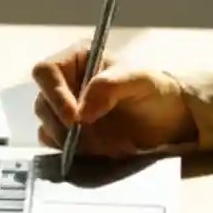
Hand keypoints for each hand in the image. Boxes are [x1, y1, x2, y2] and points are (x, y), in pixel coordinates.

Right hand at [31, 42, 195, 156]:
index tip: (74, 118)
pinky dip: (70, 152)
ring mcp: (65, 111)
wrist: (169, 121)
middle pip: (42, 103)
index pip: (46, 72)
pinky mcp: (70, 135)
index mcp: (77, 60)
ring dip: (69, 141)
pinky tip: (94, 152)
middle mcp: (66, 83)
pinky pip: (55, 145)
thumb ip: (109, 87)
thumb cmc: (155, 92)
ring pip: (46, 126)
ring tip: (101, 146)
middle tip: (90, 139)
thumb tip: (81, 112)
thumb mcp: (139, 80)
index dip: (54, 94)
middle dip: (63, 125)